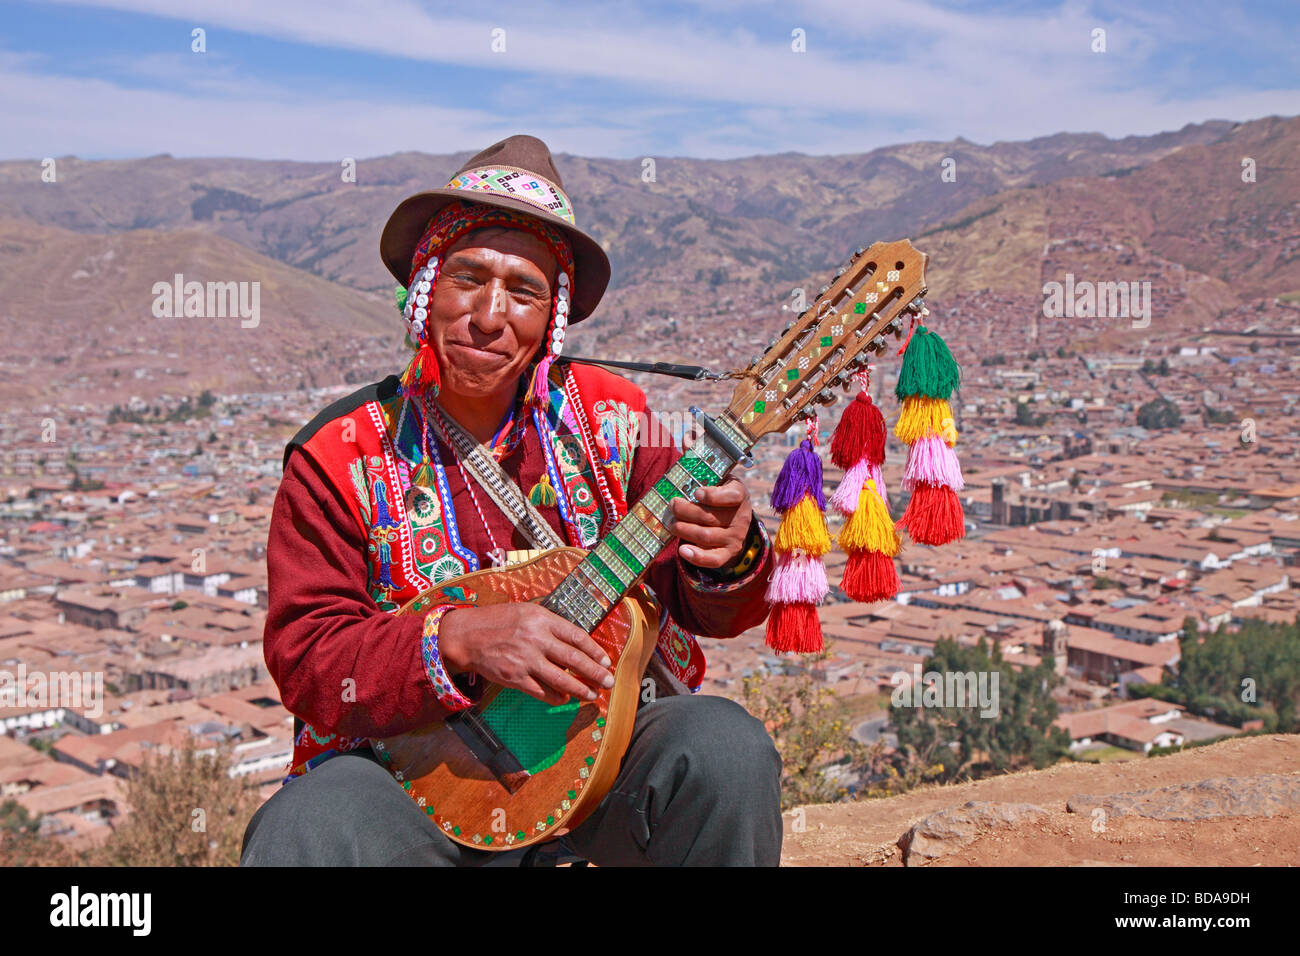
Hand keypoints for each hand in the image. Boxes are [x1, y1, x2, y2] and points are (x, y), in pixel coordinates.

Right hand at [436, 603, 613, 705]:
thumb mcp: (526, 611)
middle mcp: (536, 639)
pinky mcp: (515, 678)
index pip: (576, 636)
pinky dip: (556, 697)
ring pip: (561, 679)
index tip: (605, 661)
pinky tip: (565, 698)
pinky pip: (541, 692)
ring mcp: (525, 660)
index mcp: (541, 619)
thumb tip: (575, 640)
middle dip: (595, 673)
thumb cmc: (498, 621)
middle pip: (574, 659)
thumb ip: (549, 624)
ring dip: (580, 689)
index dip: (594, 651)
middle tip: (609, 681)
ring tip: (593, 695)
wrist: (467, 636)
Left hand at [667, 477, 753, 569]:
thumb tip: (682, 481)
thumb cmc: (720, 495)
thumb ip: (707, 479)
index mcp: (740, 495)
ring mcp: (735, 537)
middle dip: (685, 511)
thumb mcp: (720, 481)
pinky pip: (713, 559)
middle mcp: (741, 518)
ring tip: (671, 524)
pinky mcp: (728, 553)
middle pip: (709, 517)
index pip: (732, 496)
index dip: (712, 495)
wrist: (734, 519)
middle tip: (672, 505)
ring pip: (706, 536)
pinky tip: (682, 550)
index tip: (696, 492)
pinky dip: (696, 557)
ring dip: (684, 530)